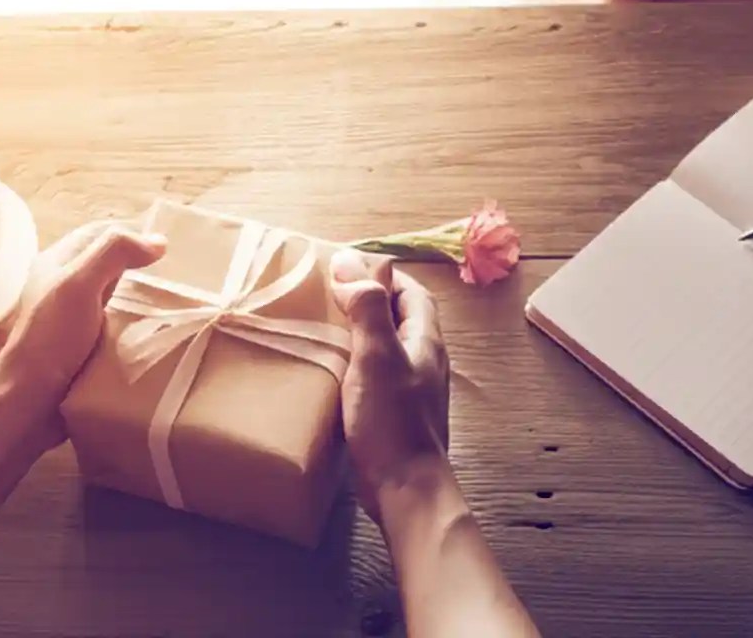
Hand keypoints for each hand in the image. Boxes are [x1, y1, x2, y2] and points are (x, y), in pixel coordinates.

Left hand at [0, 222, 165, 440]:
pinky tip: (153, 330)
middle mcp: (65, 284)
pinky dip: (135, 322)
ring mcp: (74, 314)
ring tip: (171, 303)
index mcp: (58, 261)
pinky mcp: (84, 341)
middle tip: (176, 276)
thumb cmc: (53, 336)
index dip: (132, 233)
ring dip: (140, 295)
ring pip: (114, 293)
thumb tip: (158, 241)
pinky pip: (116, 321)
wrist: (32, 396)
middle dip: (140, 265)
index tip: (167, 249)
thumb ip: (114, 253)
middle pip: (109, 262)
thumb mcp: (81, 284)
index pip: (101, 233)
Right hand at [329, 249, 449, 521]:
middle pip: (401, 319)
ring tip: (327, 328)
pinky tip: (334, 373)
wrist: (405, 488)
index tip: (351, 268)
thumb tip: (347, 263)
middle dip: (372, 301)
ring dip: (363, 333)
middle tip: (332, 295)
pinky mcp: (396, 415)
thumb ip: (366, 309)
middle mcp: (424, 362)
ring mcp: (413, 391)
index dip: (386, 276)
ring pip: (389, 348)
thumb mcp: (377, 356)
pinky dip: (358, 364)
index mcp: (425, 342)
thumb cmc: (392, 420)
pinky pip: (378, 376)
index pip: (412, 294)